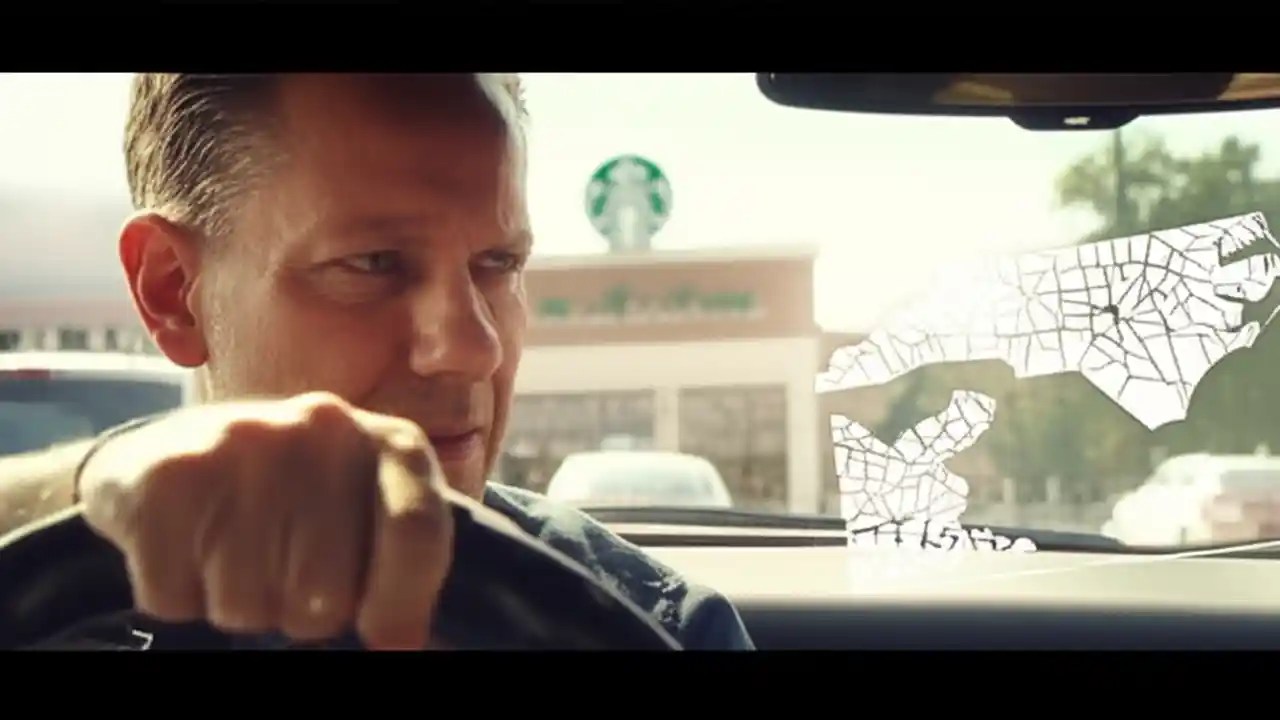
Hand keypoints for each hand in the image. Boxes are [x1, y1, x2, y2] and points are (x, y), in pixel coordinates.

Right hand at [77, 391, 452, 649]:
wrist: (171, 450)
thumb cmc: (295, 497)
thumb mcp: (368, 512)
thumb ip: (403, 560)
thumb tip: (402, 642)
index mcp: (390, 443)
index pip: (416, 532)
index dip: (400, 604)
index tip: (382, 637)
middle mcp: (323, 427)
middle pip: (327, 592)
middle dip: (305, 610)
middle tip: (283, 569)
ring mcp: (242, 444)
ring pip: (249, 604)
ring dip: (240, 604)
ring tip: (233, 553)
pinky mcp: (168, 476)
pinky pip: (178, 598)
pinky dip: (179, 597)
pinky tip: (187, 549)